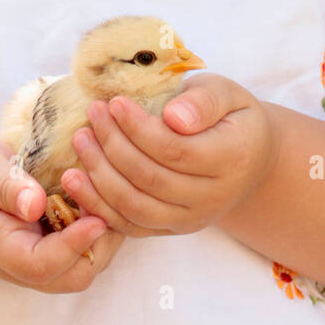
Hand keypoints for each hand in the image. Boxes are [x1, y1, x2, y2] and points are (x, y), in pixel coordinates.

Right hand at [0, 134, 124, 293]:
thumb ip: (2, 185)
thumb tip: (36, 204)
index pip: (39, 265)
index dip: (73, 246)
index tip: (97, 218)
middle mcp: (19, 263)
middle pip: (72, 276)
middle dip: (100, 244)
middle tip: (107, 198)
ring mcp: (35, 257)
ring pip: (84, 266)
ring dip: (104, 236)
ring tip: (104, 192)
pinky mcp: (48, 246)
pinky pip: (83, 250)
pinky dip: (99, 227)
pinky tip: (97, 194)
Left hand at [60, 75, 275, 237]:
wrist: (248, 159)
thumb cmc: (230, 116)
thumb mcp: (226, 94)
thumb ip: (203, 101)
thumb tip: (173, 117)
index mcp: (233, 159)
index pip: (175, 150)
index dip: (139, 128)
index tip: (115, 102)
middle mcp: (213, 198)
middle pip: (150, 179)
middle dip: (113, 145)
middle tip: (93, 113)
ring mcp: (191, 219)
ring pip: (135, 207)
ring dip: (99, 175)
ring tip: (81, 140)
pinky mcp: (171, 230)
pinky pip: (130, 226)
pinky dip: (98, 206)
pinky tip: (76, 181)